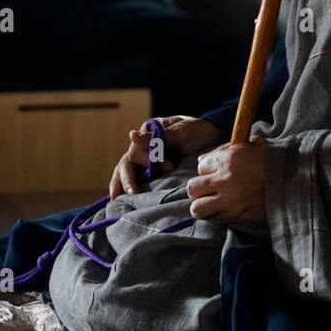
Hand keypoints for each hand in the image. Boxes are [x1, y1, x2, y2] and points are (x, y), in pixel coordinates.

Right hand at [109, 115, 223, 198]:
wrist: (212, 136)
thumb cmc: (196, 130)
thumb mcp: (181, 131)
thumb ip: (158, 137)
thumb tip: (131, 135)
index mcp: (148, 132)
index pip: (137, 149)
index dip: (149, 160)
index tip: (170, 166)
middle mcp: (143, 145)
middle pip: (126, 163)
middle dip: (127, 179)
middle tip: (133, 193)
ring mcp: (146, 158)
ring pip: (126, 171)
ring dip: (121, 185)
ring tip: (117, 200)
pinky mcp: (153, 170)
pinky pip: (137, 178)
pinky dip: (126, 188)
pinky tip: (121, 200)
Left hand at [188, 137, 268, 224]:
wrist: (295, 185)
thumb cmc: (276, 163)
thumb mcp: (257, 145)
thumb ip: (234, 147)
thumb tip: (211, 155)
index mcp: (228, 159)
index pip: (201, 164)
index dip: (206, 169)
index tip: (212, 172)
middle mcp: (224, 180)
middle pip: (194, 187)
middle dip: (198, 188)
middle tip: (207, 190)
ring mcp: (228, 200)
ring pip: (198, 207)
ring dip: (201, 206)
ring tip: (208, 204)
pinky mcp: (236, 217)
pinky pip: (214, 219)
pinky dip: (214, 217)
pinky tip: (221, 213)